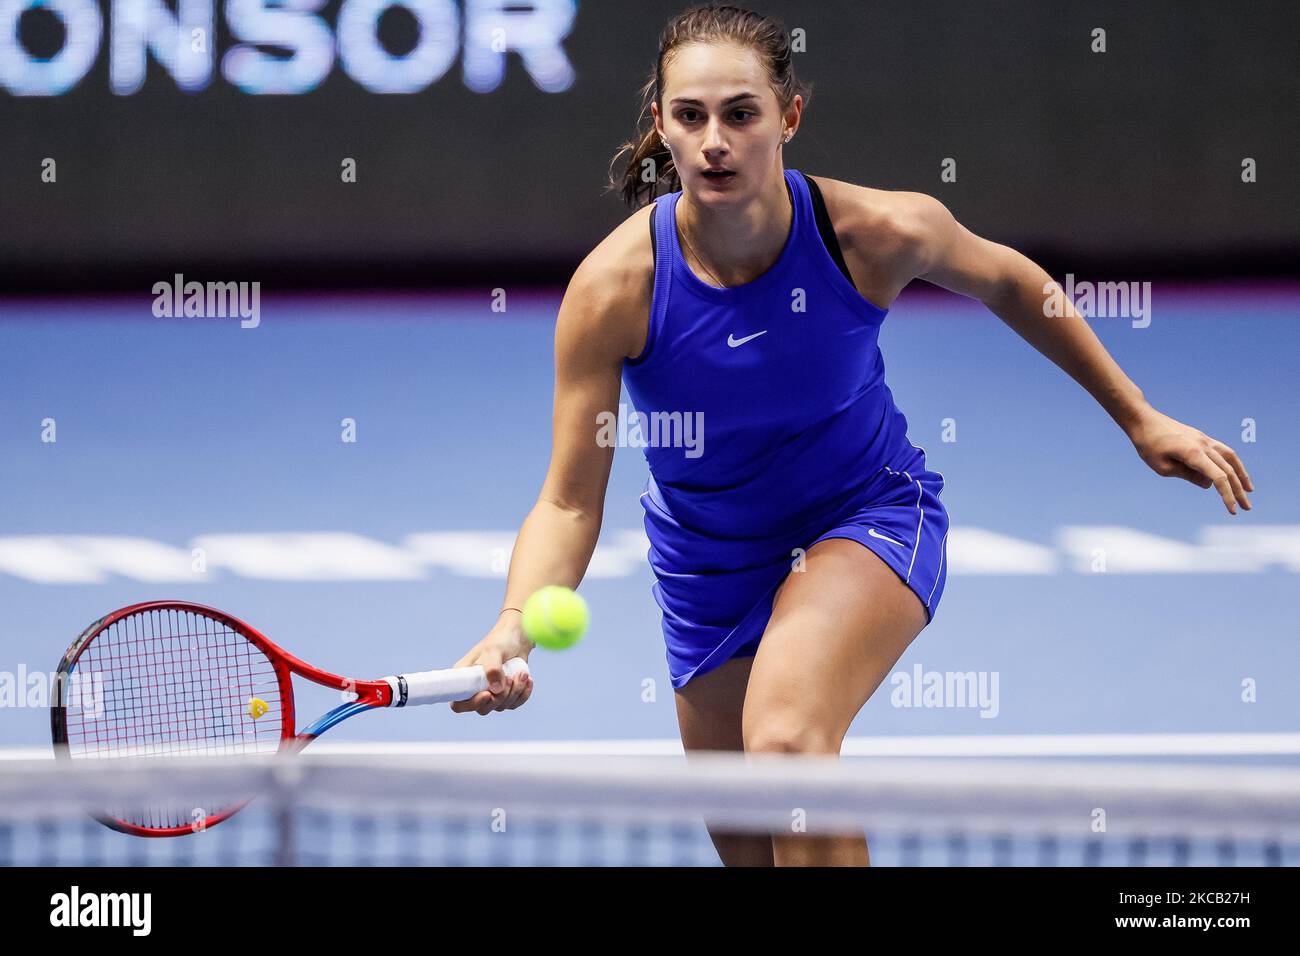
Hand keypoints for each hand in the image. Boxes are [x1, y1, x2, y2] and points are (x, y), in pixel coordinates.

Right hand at [449, 611, 534, 714]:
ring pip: (500, 706)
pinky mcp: (505, 694)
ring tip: (521, 673)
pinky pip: (514, 704)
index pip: (458, 704)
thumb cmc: (501, 640)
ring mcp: (490, 692)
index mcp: (463, 678)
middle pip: (483, 709)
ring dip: (515, 692)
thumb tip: (496, 691)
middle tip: (510, 678)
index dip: (472, 704)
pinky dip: (523, 694)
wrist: (518, 636)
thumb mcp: (494, 650)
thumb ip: (492, 669)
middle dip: (500, 696)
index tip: (488, 694)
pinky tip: (527, 678)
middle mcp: (474, 688)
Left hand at [1126, 407, 1253, 513]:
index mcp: (1193, 454)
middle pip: (1228, 470)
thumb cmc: (1148, 444)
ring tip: (1249, 490)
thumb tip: (1208, 484)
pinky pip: (1223, 450)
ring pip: (1231, 458)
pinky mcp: (1202, 437)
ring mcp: (1204, 439)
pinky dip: (1232, 462)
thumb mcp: (1162, 467)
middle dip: (1239, 490)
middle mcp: (1204, 445)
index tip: (1232, 510)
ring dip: (1242, 475)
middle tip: (1247, 508)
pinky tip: (1234, 471)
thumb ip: (1187, 476)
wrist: (1144, 420)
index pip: (1218, 477)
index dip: (1227, 495)